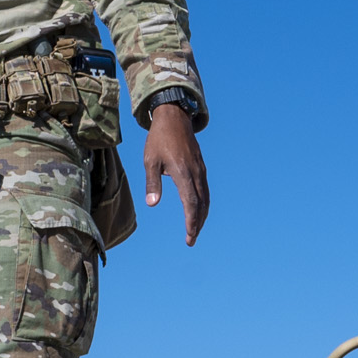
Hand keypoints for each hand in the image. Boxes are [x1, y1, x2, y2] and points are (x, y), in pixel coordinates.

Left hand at [143, 104, 207, 245]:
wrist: (174, 118)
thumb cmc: (159, 139)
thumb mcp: (150, 160)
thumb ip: (153, 183)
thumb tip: (152, 204)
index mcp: (183, 172)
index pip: (191, 203)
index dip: (191, 221)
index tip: (189, 236)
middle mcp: (196, 173)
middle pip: (202, 204)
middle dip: (198, 224)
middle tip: (191, 240)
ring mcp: (201, 170)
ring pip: (206, 198)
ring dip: (202, 216)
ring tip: (195, 230)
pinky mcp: (201, 167)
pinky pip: (205, 190)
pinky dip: (203, 204)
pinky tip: (198, 210)